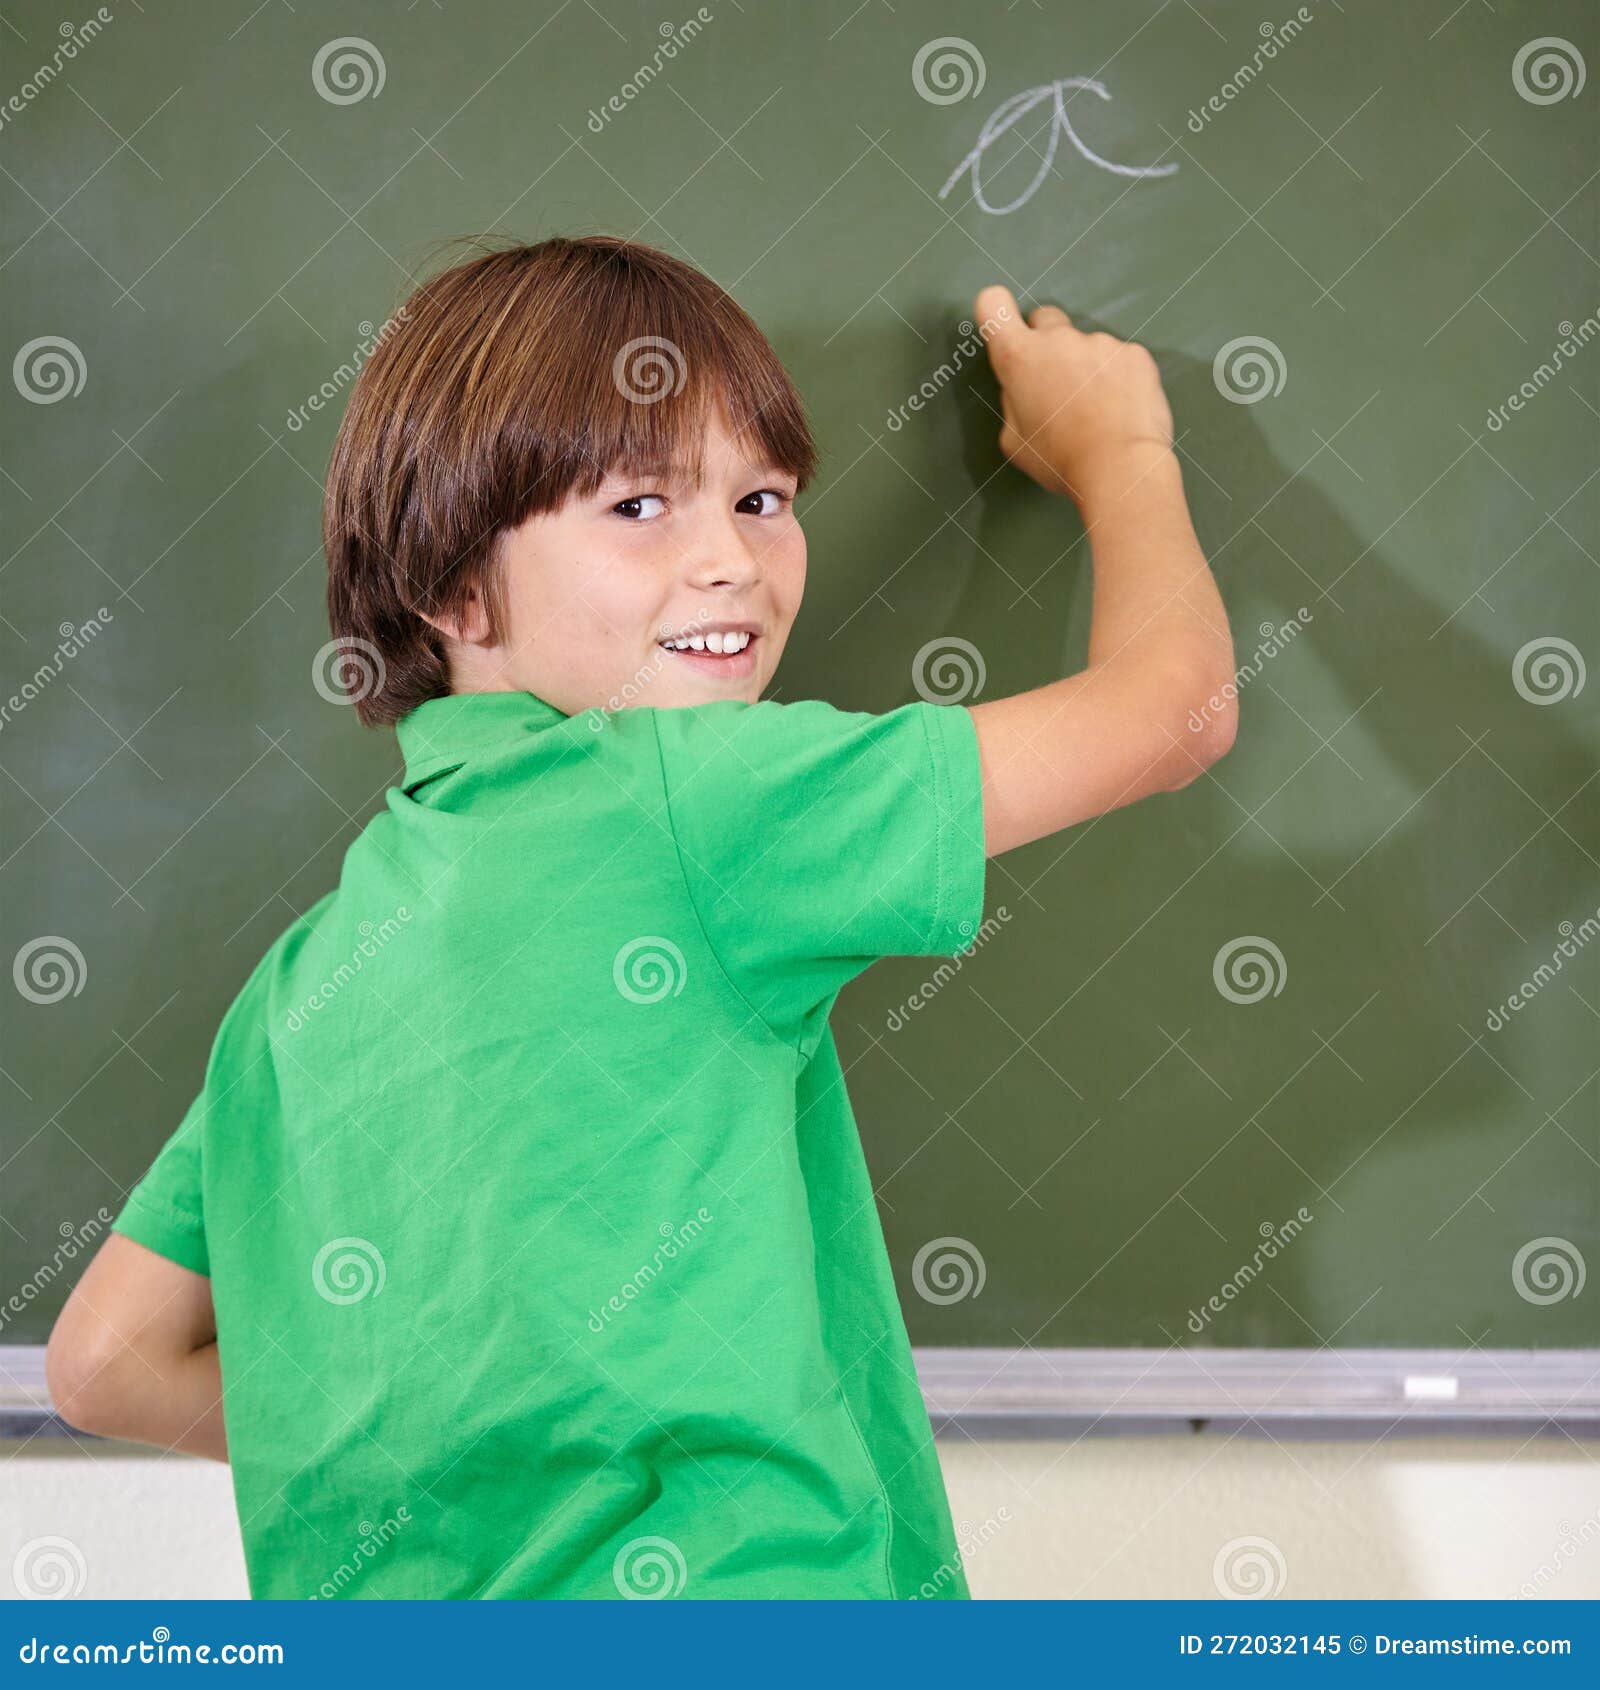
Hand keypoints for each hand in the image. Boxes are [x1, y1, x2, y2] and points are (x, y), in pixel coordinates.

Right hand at [975, 284, 1173, 508]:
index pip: (993, 304)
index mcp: (1020, 358)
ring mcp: (1101, 342)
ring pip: (1087, 347)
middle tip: (1057, 384)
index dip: (996, 313)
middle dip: (1046, 343)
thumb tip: (1022, 390)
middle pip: (1046, 319)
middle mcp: (1059, 339)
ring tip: (1098, 411)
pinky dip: (1119, 378)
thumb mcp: (1015, 443)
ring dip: (1087, 368)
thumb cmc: (1059, 461)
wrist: (1121, 468)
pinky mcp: (1135, 354)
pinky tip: (1123, 410)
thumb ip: (1013, 405)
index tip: (1006, 331)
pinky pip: (1120, 360)